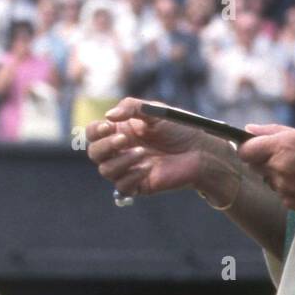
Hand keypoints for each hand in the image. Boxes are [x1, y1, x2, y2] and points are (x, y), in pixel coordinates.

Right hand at [85, 97, 221, 197]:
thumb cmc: (178, 128)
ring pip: (105, 170)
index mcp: (120, 130)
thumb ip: (131, 107)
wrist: (200, 151)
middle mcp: (120, 150)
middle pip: (94, 152)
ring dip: (121, 161)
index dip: (95, 130)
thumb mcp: (154, 110)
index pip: (94, 132)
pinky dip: (131, 176)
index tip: (108, 126)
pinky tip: (148, 168)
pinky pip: (122, 186)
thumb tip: (108, 116)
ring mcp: (128, 168)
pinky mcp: (139, 185)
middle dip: (105, 146)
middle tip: (124, 140)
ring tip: (142, 153)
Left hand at [237, 123, 294, 215]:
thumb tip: (248, 130)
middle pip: (255, 166)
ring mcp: (284, 188)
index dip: (249, 149)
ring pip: (270, 181)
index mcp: (280, 146)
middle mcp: (278, 168)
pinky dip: (290, 190)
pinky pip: (282, 195)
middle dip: (265, 162)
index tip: (254, 149)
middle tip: (287, 158)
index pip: (245, 151)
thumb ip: (272, 131)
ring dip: (278, 176)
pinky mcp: (292, 204)